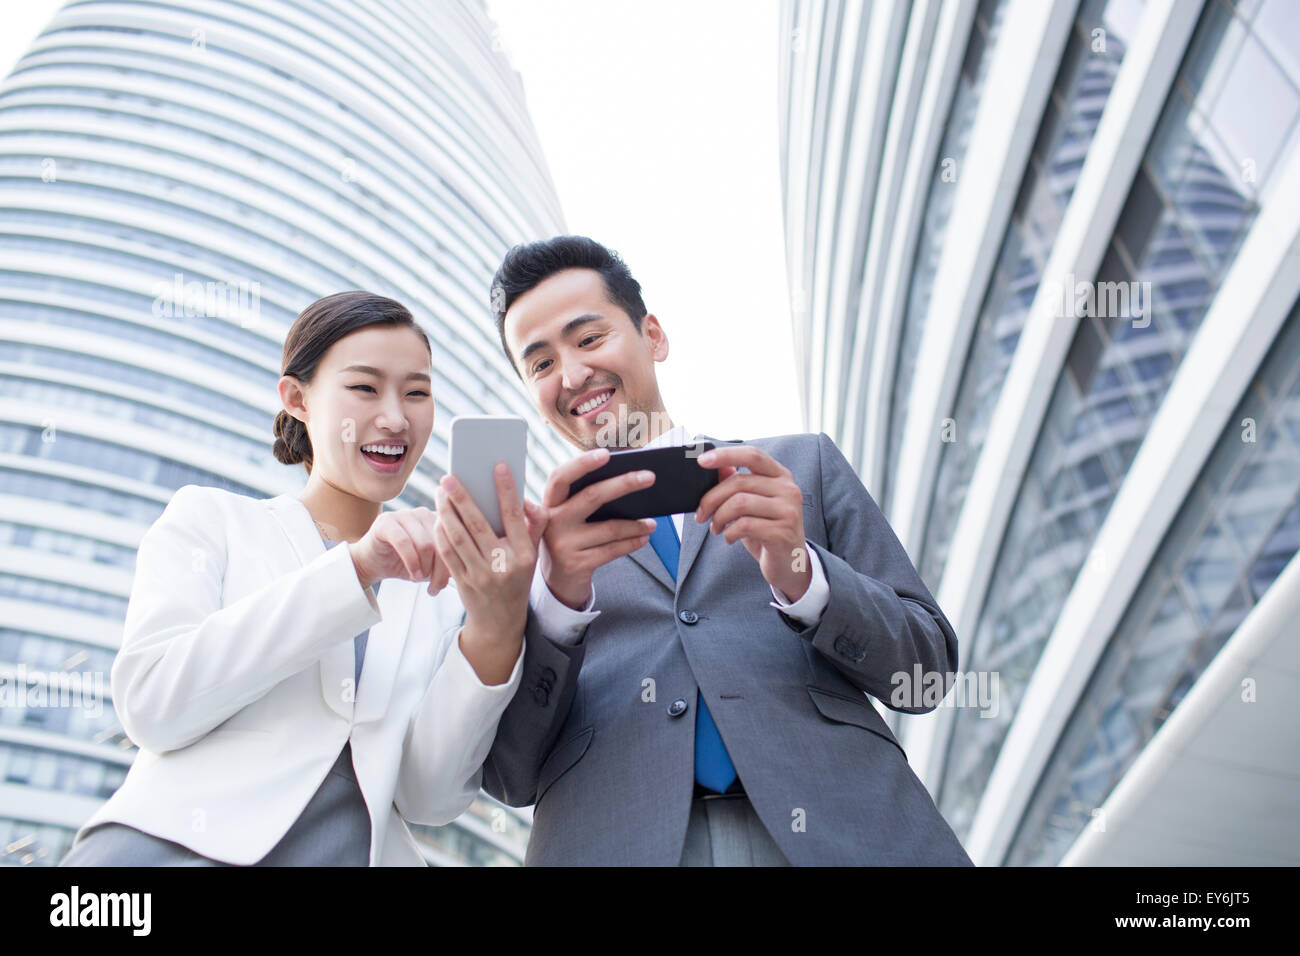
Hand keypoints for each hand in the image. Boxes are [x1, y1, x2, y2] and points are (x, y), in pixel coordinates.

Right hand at [348, 508, 448, 594]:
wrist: (371, 563)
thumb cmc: (403, 564)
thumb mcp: (431, 564)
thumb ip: (447, 562)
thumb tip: (466, 570)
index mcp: (438, 519)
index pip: (455, 539)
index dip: (455, 562)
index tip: (450, 583)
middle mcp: (423, 513)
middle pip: (442, 542)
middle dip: (440, 570)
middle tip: (434, 587)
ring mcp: (404, 514)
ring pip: (425, 543)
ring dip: (425, 567)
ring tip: (420, 580)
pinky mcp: (386, 521)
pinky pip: (404, 542)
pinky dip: (411, 562)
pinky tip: (412, 575)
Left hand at [433, 463, 546, 643]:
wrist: (501, 619)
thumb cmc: (518, 578)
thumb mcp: (533, 554)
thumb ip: (534, 525)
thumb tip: (526, 500)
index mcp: (524, 554)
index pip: (513, 516)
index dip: (506, 489)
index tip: (498, 466)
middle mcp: (503, 564)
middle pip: (477, 524)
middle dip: (461, 498)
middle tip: (448, 478)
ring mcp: (481, 575)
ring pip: (458, 537)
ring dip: (445, 512)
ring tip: (440, 493)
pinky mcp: (463, 582)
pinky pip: (447, 552)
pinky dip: (440, 533)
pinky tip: (438, 517)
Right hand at [538, 448, 660, 608]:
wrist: (557, 581)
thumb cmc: (570, 539)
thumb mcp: (568, 519)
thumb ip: (585, 501)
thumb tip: (627, 481)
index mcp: (550, 503)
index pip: (560, 477)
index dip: (581, 464)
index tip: (606, 454)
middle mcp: (553, 522)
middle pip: (592, 496)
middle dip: (624, 484)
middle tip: (649, 476)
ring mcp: (564, 544)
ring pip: (610, 527)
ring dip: (636, 524)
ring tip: (652, 522)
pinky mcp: (577, 564)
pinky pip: (613, 549)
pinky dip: (632, 542)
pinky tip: (644, 537)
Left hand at [693, 445, 810, 601]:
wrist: (789, 563)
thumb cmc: (767, 529)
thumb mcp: (751, 504)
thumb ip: (737, 484)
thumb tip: (717, 467)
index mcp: (780, 476)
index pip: (752, 455)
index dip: (726, 455)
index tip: (701, 461)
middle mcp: (788, 489)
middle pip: (739, 482)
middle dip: (712, 498)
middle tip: (701, 514)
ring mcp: (788, 511)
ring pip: (739, 503)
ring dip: (719, 517)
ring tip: (716, 527)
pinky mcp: (782, 532)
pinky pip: (744, 525)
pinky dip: (729, 533)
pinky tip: (729, 538)